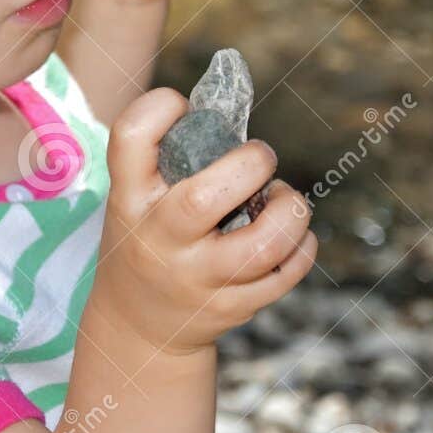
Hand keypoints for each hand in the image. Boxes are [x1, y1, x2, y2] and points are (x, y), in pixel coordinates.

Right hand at [90, 88, 317, 357]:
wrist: (137, 325)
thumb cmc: (148, 235)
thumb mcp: (138, 196)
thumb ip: (171, 156)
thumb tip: (231, 113)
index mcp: (130, 197)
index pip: (131, 137)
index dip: (161, 107)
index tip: (184, 107)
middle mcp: (158, 239)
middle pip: (204, 198)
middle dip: (251, 165)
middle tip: (260, 159)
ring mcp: (195, 279)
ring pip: (262, 246)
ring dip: (289, 211)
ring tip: (283, 200)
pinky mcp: (229, 307)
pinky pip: (284, 275)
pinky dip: (301, 247)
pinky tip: (292, 235)